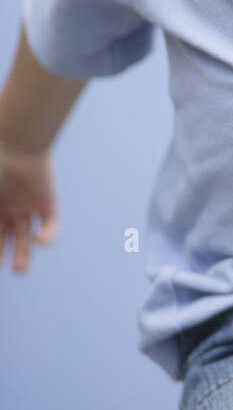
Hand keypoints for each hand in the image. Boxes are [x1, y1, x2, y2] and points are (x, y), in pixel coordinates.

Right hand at [0, 144, 58, 272]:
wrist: (17, 140)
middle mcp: (7, 207)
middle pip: (5, 239)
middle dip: (3, 256)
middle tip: (2, 269)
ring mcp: (27, 205)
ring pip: (26, 237)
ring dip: (23, 255)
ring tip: (19, 270)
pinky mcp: (47, 201)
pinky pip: (51, 224)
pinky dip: (47, 236)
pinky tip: (38, 239)